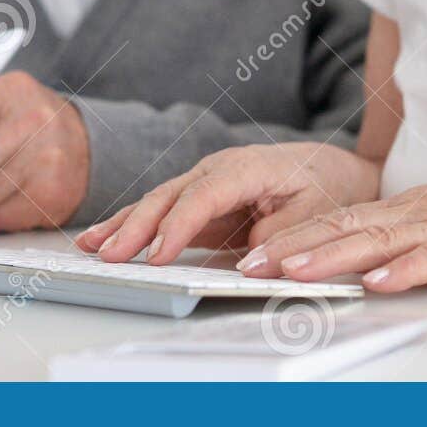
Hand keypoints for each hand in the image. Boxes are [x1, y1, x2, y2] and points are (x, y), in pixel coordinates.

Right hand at [73, 143, 381, 264]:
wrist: (338, 170)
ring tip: (89, 247)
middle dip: (136, 226)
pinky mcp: (201, 201)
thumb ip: (283, 234)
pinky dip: (133, 225)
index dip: (177, 226)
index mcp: (248, 166)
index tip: (156, 256)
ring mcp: (206, 182)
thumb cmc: (330, 187)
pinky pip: (162, 213)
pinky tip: (104, 239)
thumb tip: (250, 259)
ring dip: (123, 225)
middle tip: (109, 256)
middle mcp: (219, 169)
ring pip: (157, 202)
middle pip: (170, 196)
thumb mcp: (319, 211)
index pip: (204, 196)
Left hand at [237, 155, 426, 290]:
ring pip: (383, 240)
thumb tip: (381, 268)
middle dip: (294, 248)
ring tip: (290, 270)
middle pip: (349, 228)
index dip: (298, 237)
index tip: (255, 255)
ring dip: (332, 256)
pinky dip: (407, 269)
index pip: (345, 221)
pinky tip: (377, 280)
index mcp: (419, 209)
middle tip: (248, 265)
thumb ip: (425, 244)